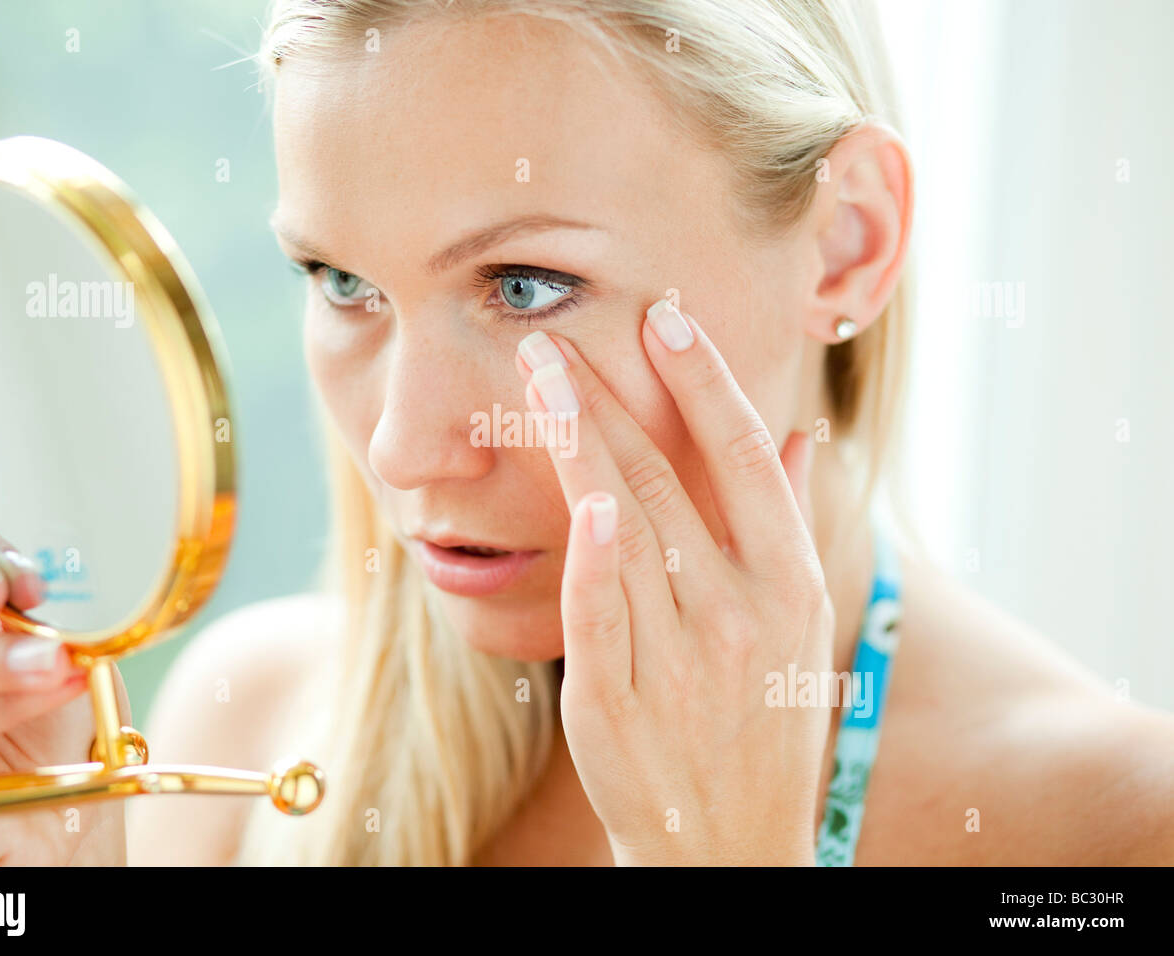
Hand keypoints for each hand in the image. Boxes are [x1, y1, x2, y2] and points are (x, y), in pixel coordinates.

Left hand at [515, 302, 834, 865]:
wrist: (729, 850)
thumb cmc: (763, 726)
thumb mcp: (799, 628)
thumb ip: (792, 526)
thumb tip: (802, 436)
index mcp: (788, 585)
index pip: (745, 459)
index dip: (704, 382)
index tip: (665, 317)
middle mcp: (741, 613)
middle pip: (667, 480)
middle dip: (609, 397)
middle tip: (556, 334)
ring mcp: (681, 660)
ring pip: (625, 529)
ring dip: (580, 443)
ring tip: (540, 376)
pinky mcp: (617, 705)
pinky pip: (601, 619)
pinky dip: (591, 559)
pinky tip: (579, 495)